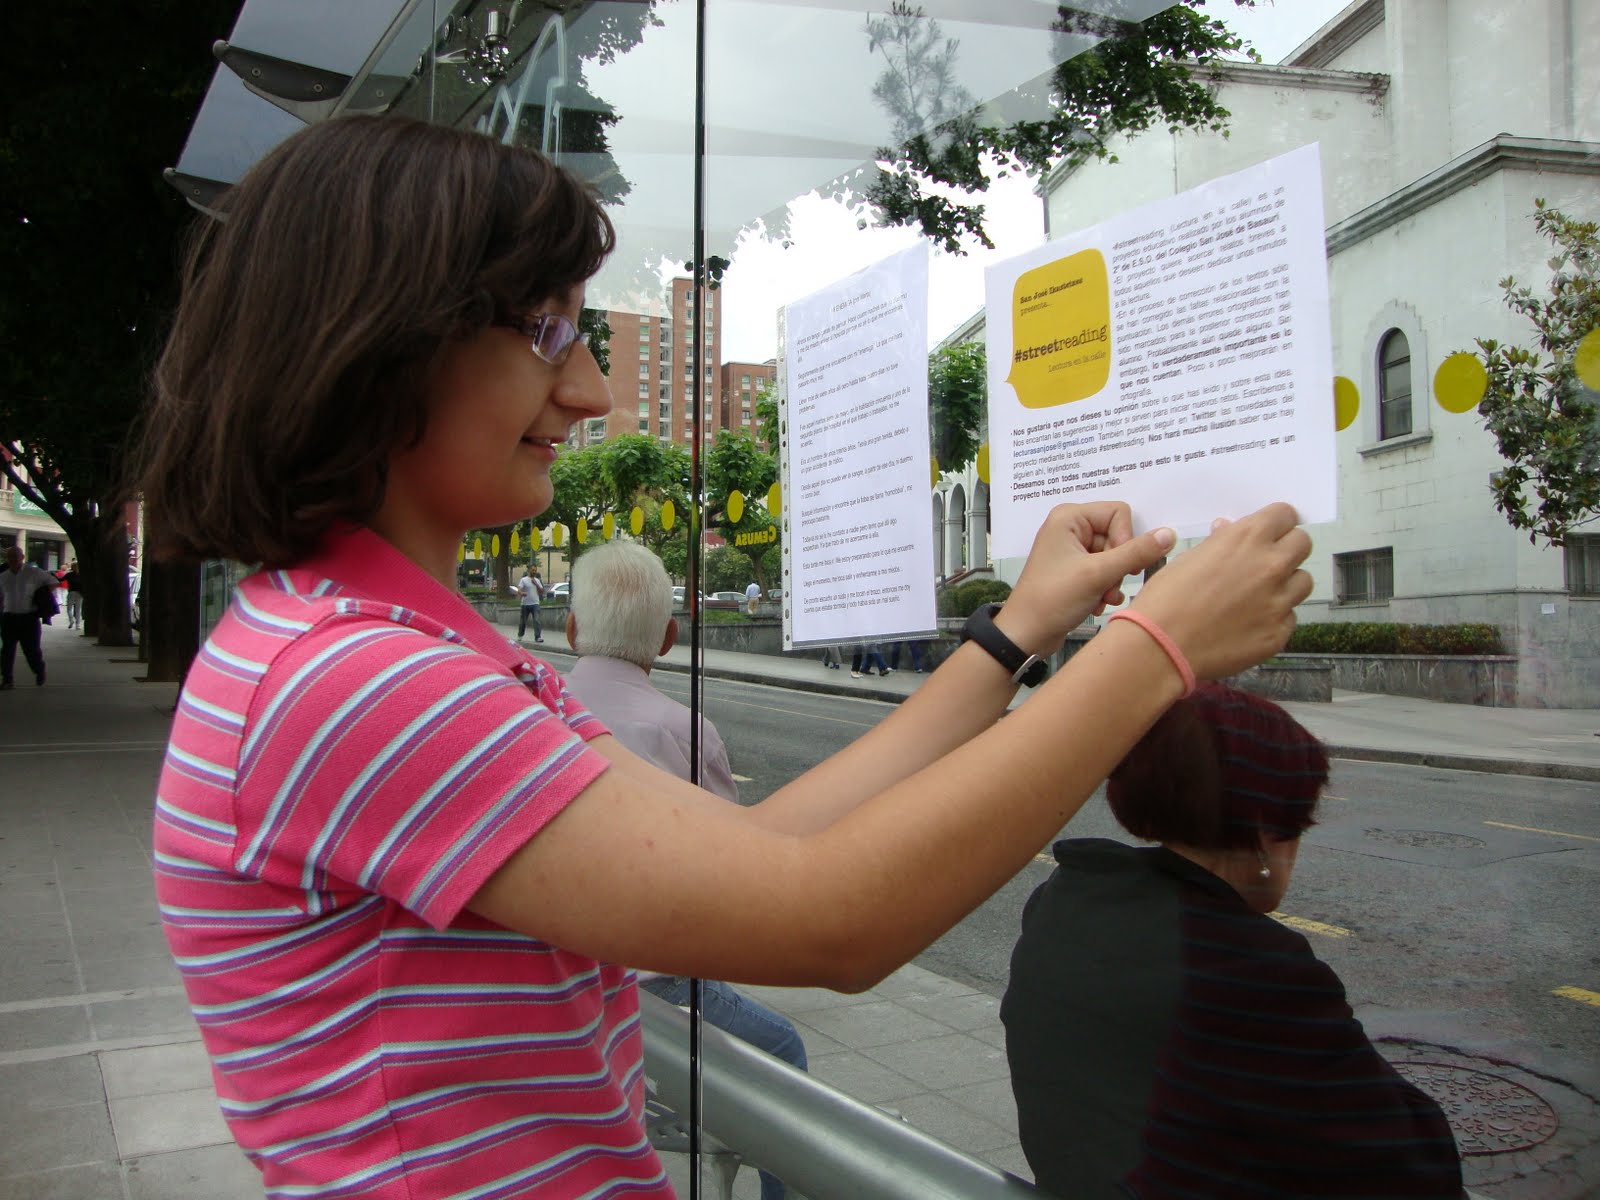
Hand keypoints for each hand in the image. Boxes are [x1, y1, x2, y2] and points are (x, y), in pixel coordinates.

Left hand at [998, 502, 1177, 655]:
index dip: (1125, 539)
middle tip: (1107, 585)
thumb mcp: (1098, 574)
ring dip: (1113, 580)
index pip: (1119, 512)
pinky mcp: (1075, 568)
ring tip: (1102, 597)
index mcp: (1069, 516)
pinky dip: (1105, 587)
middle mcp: (1070, 526)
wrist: (1026, 634)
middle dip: (1118, 565)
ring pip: (1115, 555)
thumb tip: (1170, 534)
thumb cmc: (1053, 599)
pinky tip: (1097, 603)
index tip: (1116, 565)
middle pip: (1118, 535)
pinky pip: (1105, 569)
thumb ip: (1136, 553)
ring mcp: (1072, 548)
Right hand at [1128, 502, 1311, 679]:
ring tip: (1259, 595)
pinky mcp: (1278, 633)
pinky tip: (1248, 622)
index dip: (1277, 523)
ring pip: (1303, 581)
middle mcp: (1270, 566)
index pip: (1286, 515)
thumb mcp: (1188, 558)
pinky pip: (1289, 617)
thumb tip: (1229, 532)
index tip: (1271, 531)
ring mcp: (1278, 601)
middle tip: (1267, 561)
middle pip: (1303, 543)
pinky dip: (1274, 617)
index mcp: (1247, 539)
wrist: (1160, 647)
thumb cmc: (1166, 601)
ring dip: (1286, 584)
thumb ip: (1220, 543)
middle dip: (1287, 548)